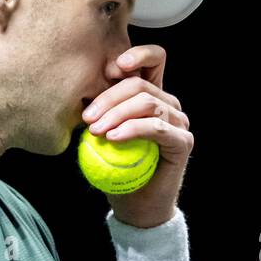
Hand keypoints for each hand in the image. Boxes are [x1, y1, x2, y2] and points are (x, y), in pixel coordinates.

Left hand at [82, 44, 192, 227]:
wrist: (136, 206)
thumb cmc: (116, 169)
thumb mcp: (101, 132)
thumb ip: (99, 110)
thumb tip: (79, 88)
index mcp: (152, 95)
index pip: (154, 59)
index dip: (137, 54)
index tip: (110, 67)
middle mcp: (169, 105)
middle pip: (140, 84)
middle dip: (109, 97)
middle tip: (87, 117)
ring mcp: (178, 122)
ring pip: (148, 102)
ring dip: (117, 114)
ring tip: (96, 131)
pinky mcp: (182, 142)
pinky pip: (157, 127)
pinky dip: (133, 129)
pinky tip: (114, 138)